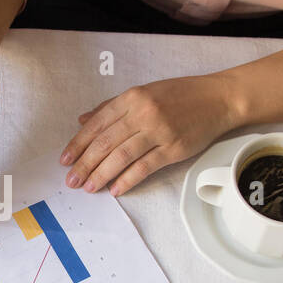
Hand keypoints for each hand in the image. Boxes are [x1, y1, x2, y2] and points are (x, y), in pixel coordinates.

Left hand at [60, 75, 241, 195]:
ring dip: (101, 174)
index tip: (65, 159)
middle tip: (71, 180)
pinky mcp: (174, 149)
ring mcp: (159, 131)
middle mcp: (143, 113)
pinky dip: (128, 179)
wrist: (218, 99)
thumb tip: (83, 119)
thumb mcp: (144, 92)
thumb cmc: (180, 95)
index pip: (97, 123)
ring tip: (88, 187)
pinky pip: (145, 167)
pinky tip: (115, 189)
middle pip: (106, 142)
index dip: (78, 143)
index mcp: (132, 97)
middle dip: (85, 163)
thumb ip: (112, 106)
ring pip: (121, 156)